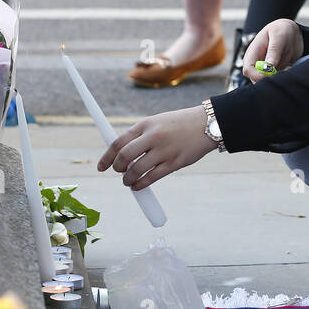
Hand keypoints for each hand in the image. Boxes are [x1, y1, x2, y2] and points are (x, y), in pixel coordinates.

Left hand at [96, 106, 218, 190]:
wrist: (207, 124)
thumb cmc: (179, 124)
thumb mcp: (157, 122)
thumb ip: (140, 135)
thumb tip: (121, 153)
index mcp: (145, 124)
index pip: (118, 142)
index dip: (107, 157)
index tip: (101, 167)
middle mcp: (153, 136)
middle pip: (124, 156)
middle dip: (118, 168)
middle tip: (119, 172)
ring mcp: (164, 150)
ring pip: (137, 170)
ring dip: (128, 179)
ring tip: (128, 181)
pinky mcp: (175, 162)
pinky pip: (152, 177)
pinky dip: (141, 184)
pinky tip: (138, 186)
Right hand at [240, 19, 304, 83]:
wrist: (291, 31)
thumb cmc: (282, 30)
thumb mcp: (279, 36)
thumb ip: (274, 50)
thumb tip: (268, 66)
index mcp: (253, 52)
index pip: (248, 70)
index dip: (257, 75)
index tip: (271, 73)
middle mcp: (257, 62)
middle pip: (256, 79)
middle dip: (268, 79)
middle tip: (283, 72)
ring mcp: (265, 68)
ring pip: (267, 81)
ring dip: (277, 79)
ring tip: (288, 68)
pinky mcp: (274, 71)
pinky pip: (276, 80)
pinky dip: (283, 78)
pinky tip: (289, 68)